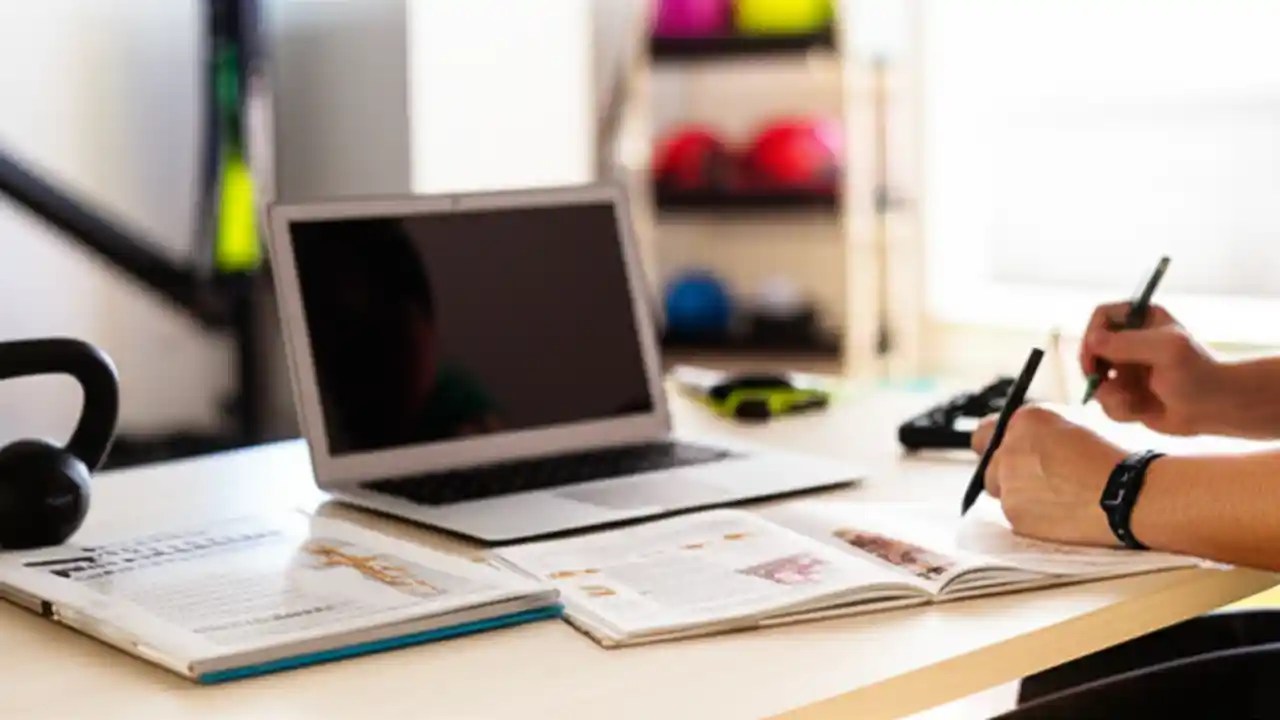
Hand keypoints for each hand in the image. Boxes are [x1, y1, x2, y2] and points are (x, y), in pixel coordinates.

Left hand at [972, 405, 1125, 546]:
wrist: (1131, 494)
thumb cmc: (1118, 457)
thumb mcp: (1081, 425)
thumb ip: (1046, 431)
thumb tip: (1036, 440)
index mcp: (1025, 420)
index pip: (988, 431)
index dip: (999, 443)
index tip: (1012, 453)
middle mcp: (1009, 448)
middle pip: (990, 463)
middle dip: (1007, 471)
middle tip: (1038, 479)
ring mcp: (1008, 484)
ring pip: (1002, 491)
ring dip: (1020, 494)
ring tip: (1059, 497)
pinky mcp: (1015, 515)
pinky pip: (1016, 515)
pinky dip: (1032, 516)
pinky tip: (1062, 512)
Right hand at [1080, 303, 1226, 435]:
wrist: (1216, 410)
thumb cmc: (1198, 375)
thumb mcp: (1165, 351)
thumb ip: (1127, 342)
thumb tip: (1091, 341)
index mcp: (1143, 320)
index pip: (1102, 317)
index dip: (1092, 335)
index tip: (1093, 358)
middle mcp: (1131, 342)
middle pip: (1091, 349)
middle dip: (1095, 371)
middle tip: (1102, 384)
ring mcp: (1128, 369)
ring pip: (1097, 380)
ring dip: (1111, 395)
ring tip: (1134, 403)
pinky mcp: (1128, 394)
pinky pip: (1107, 402)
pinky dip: (1121, 410)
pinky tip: (1143, 412)